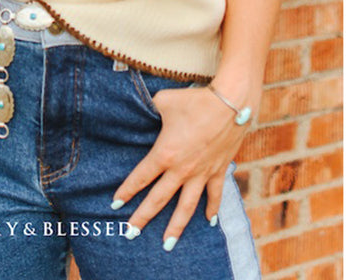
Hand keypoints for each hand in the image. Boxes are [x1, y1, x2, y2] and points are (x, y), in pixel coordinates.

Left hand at [112, 86, 248, 247]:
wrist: (230, 104)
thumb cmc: (194, 101)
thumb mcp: (163, 101)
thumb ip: (151, 109)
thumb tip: (144, 108)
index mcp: (165, 153)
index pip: (141, 177)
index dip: (127, 191)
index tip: (115, 203)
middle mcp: (182, 169)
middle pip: (158, 199)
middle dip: (143, 217)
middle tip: (131, 233)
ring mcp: (202, 173)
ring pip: (186, 206)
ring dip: (176, 226)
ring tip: (168, 244)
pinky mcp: (219, 171)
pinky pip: (215, 195)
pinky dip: (212, 208)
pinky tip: (209, 221)